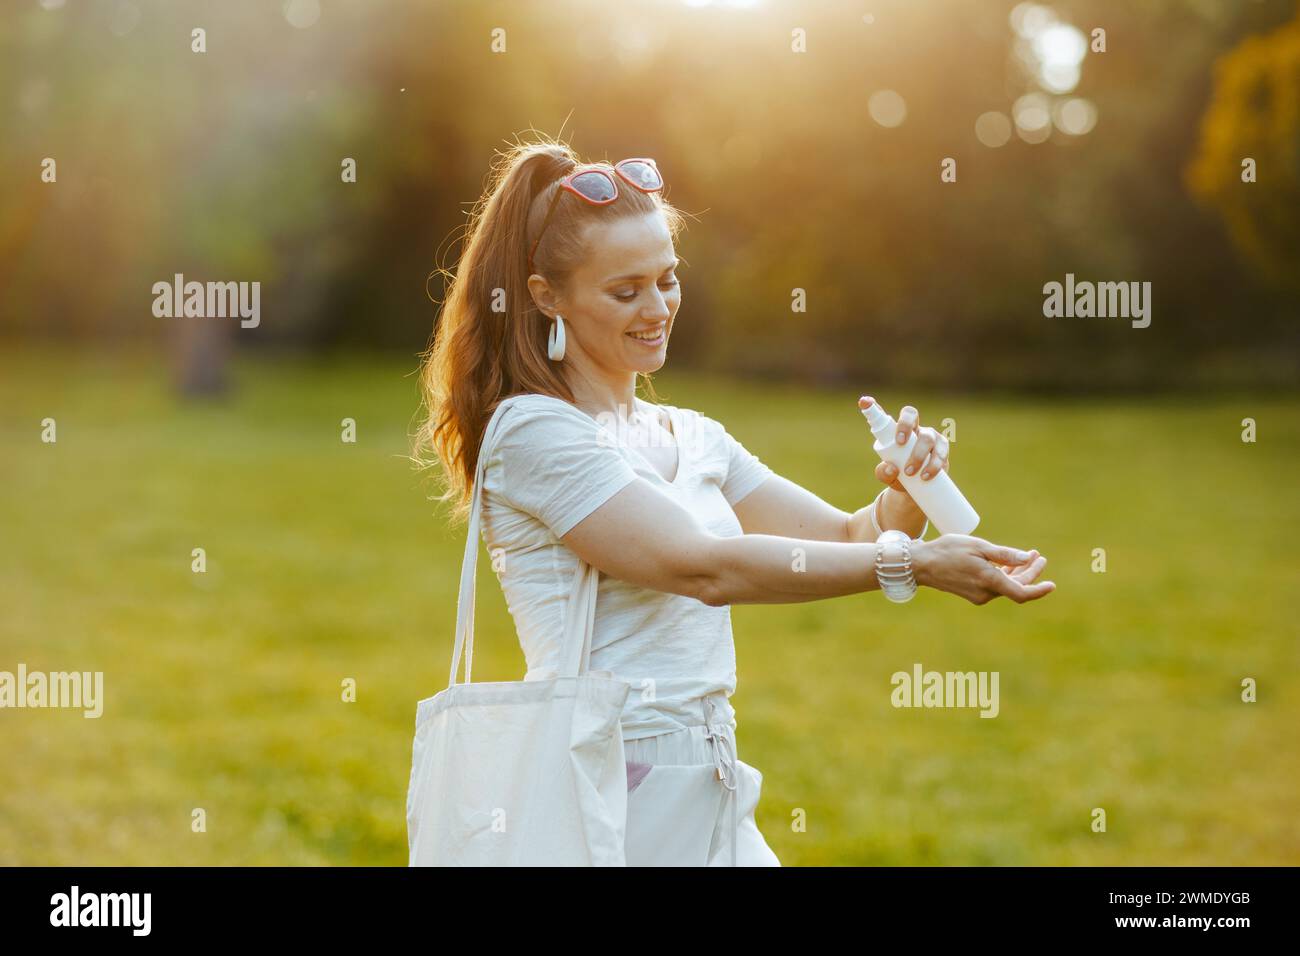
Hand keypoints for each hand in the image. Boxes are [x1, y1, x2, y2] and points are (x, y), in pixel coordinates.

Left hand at [858, 396, 949, 491]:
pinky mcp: (942, 451)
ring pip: (928, 438)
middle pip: (912, 416)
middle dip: (904, 426)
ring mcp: (932, 438)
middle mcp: (916, 429)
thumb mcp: (887, 475)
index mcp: (900, 430)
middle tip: (899, 443)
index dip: (876, 406)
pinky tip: (926, 475)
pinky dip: (934, 465)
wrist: (916, 489)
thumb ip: (884, 472)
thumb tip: (891, 468)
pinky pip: (941, 454)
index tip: (866, 403)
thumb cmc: (898, 475)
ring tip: (910, 472)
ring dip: (918, 454)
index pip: (889, 414)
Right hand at [911, 534, 1055, 604]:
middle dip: (1030, 573)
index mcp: (988, 581)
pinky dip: (1004, 576)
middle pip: (1016, 587)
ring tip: (1027, 556)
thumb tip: (1027, 558)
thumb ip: (1004, 554)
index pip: (1021, 593)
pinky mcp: (971, 594)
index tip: (1052, 585)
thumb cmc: (947, 551)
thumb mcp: (978, 546)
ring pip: (1006, 586)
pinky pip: (995, 586)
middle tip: (1038, 556)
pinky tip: (1007, 564)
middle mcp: (985, 593)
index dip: (1039, 590)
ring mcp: (978, 595)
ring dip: (1017, 573)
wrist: (920, 565)